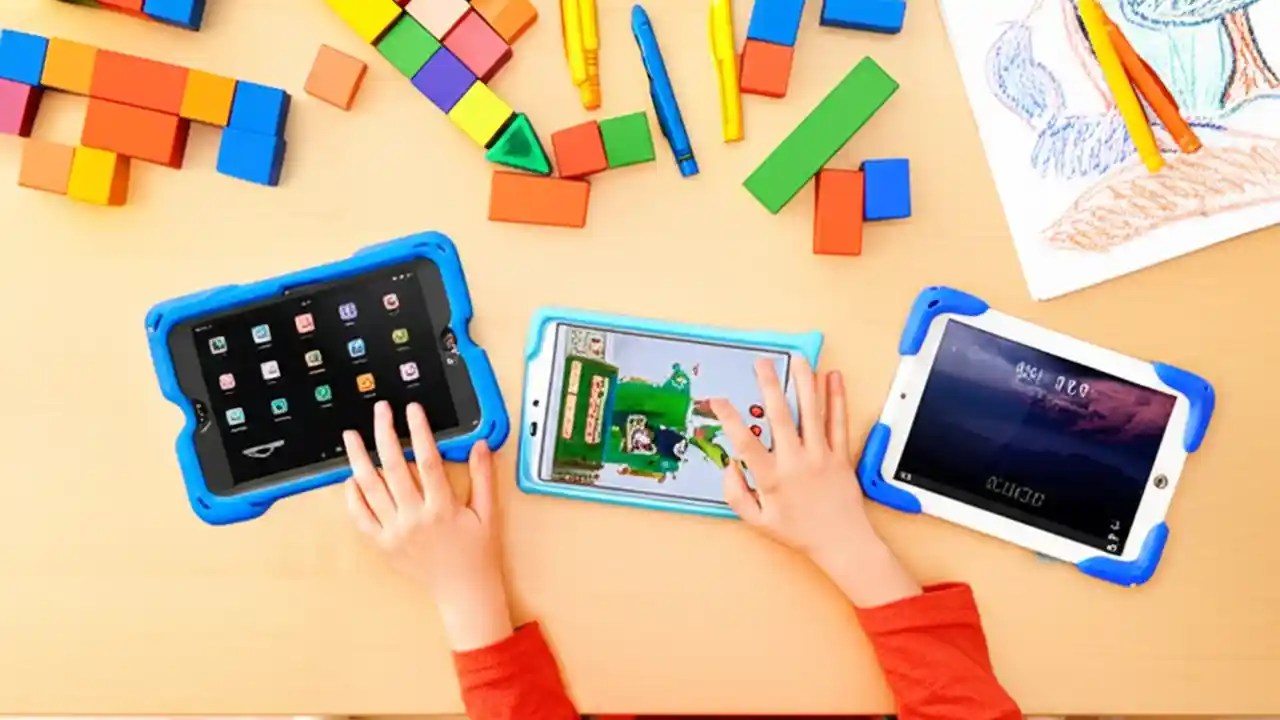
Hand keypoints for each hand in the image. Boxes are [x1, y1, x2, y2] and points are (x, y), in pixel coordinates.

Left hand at [344, 400, 512, 650]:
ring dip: (359, 459)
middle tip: (380, 411)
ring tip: (352, 437)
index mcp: (443, 508)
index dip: (420, 431)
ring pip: (371, 489)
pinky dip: (353, 498)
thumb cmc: (478, 553)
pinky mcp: (384, 546)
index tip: (413, 409)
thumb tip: (479, 444)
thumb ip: (483, 477)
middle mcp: (415, 518)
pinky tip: (351, 479)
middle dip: (385, 434)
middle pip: (394, 467)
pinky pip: (361, 519)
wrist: (464, 592)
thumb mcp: (488, 513)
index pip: (427, 460)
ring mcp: (395, 532)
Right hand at [711, 359, 919, 607]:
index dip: (728, 418)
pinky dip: (836, 397)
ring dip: (805, 382)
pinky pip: (838, 421)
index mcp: (772, 479)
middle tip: (761, 364)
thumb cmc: (799, 532)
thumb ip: (736, 494)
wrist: (842, 542)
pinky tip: (833, 377)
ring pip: (811, 412)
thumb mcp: (758, 522)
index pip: (745, 442)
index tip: (716, 400)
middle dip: (768, 385)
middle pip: (780, 416)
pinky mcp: (840, 455)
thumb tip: (728, 466)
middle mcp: (796, 462)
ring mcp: (821, 456)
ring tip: (799, 359)